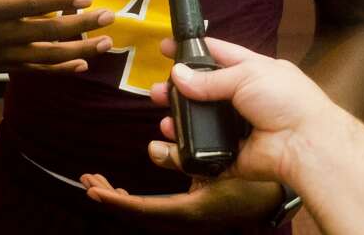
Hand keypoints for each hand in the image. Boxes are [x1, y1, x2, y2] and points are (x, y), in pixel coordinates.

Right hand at [0, 0, 115, 73]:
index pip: (34, 5)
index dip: (61, 1)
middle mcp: (3, 35)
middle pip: (49, 32)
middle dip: (83, 25)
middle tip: (110, 17)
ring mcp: (5, 55)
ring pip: (49, 56)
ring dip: (80, 50)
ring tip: (106, 43)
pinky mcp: (4, 67)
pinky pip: (37, 70)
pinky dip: (60, 69)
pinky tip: (82, 65)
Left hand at [79, 172, 282, 234]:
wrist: (276, 195)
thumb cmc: (252, 181)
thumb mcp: (219, 167)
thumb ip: (184, 158)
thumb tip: (152, 149)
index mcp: (187, 209)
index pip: (140, 208)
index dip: (113, 199)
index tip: (92, 187)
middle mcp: (183, 214)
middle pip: (136, 209)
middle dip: (109, 194)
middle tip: (87, 179)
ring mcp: (186, 210)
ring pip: (144, 205)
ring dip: (120, 193)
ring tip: (99, 179)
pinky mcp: (191, 203)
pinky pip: (155, 200)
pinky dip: (137, 193)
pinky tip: (126, 184)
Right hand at [152, 38, 337, 183]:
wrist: (305, 142)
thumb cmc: (287, 100)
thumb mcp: (248, 74)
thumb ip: (210, 78)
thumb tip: (179, 75)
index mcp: (251, 72)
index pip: (217, 55)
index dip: (193, 50)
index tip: (167, 48)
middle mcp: (242, 100)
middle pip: (202, 93)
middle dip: (178, 91)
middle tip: (156, 91)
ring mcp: (236, 129)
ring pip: (199, 125)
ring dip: (178, 122)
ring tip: (164, 120)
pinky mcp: (231, 156)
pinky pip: (200, 156)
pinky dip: (180, 154)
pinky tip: (165, 147)